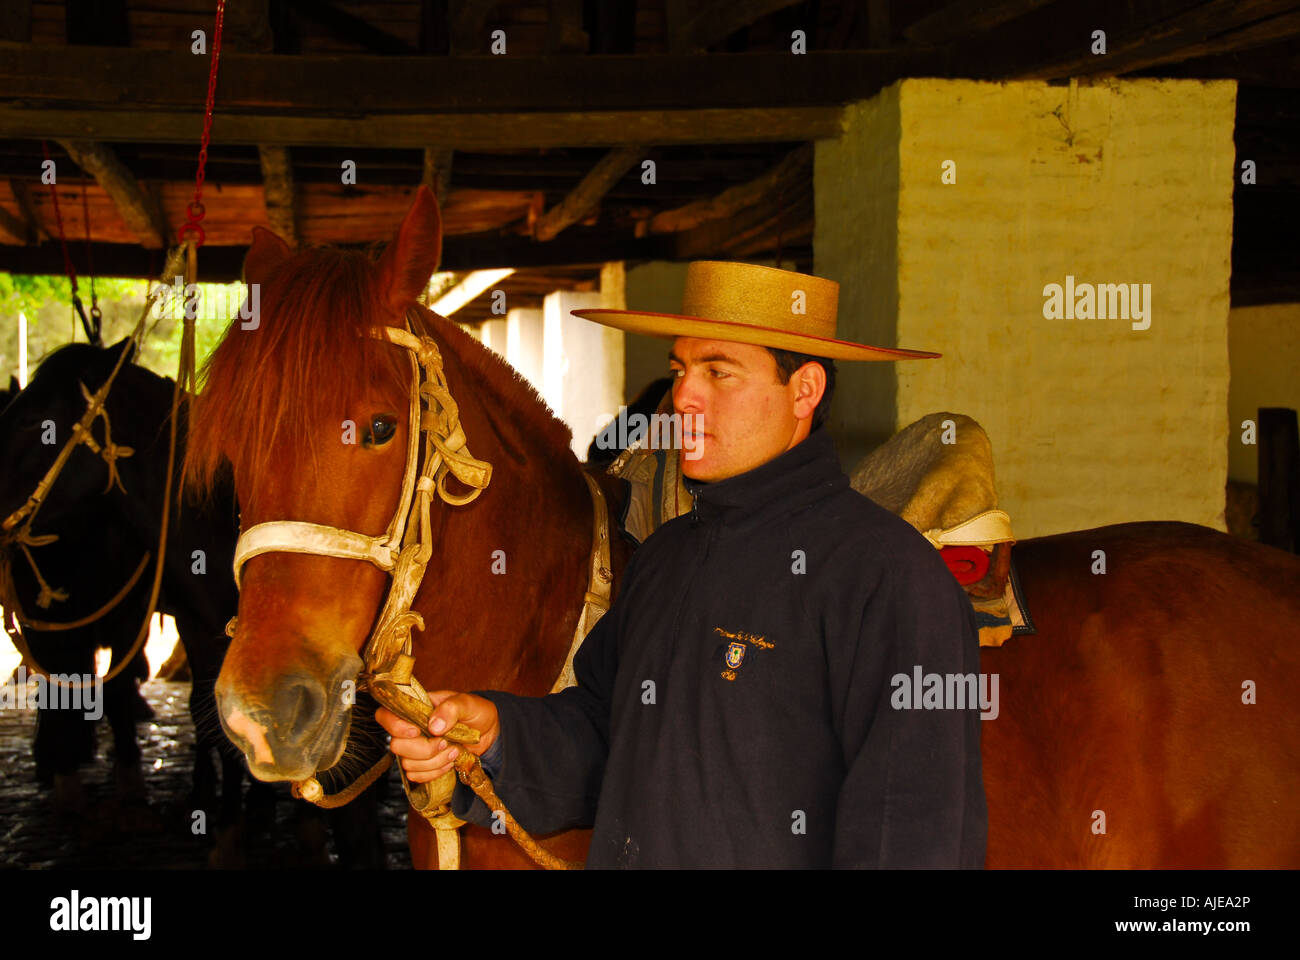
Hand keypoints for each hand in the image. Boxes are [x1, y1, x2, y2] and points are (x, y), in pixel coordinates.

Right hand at [375, 691, 499, 783]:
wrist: (488, 733)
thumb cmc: (475, 712)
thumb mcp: (468, 703)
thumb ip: (451, 709)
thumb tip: (434, 725)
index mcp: (416, 708)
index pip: (385, 715)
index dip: (394, 726)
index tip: (416, 731)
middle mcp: (410, 729)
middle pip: (396, 745)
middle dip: (424, 749)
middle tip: (446, 742)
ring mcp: (414, 748)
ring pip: (407, 764)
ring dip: (434, 761)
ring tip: (454, 750)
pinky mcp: (422, 765)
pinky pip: (417, 776)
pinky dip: (435, 772)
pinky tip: (450, 761)